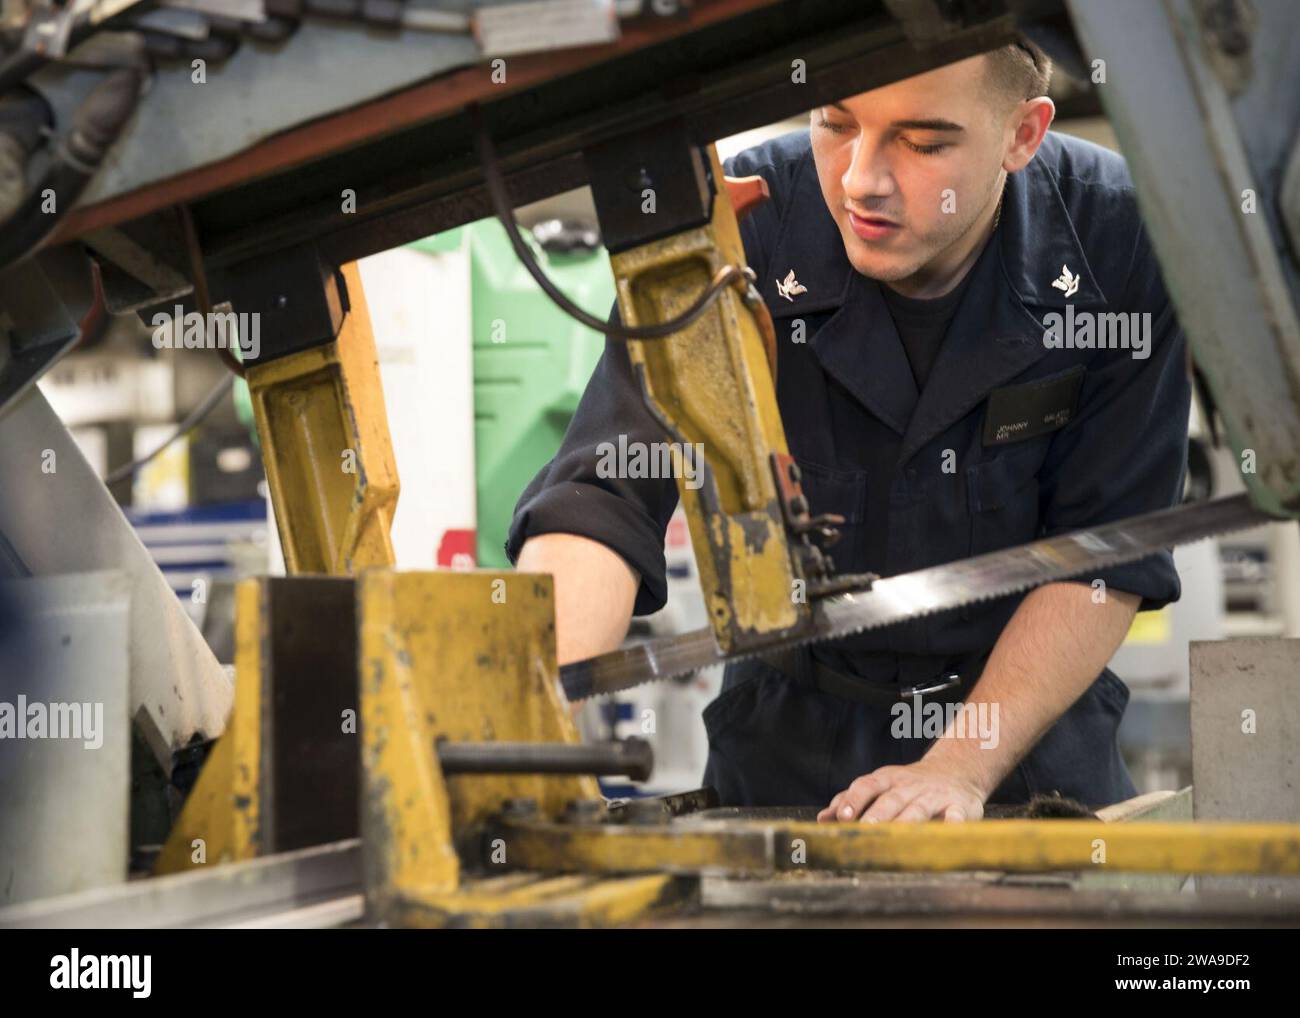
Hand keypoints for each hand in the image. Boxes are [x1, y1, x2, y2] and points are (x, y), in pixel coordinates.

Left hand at [816, 759, 986, 822]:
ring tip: (898, 836)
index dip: (853, 800)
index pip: (865, 787)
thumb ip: (851, 801)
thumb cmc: (908, 786)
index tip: (842, 817)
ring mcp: (934, 795)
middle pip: (891, 800)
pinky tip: (949, 826)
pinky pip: (957, 814)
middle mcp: (909, 786)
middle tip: (865, 830)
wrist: (957, 770)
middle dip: (877, 815)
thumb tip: (822, 819)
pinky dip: (953, 820)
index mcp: (886, 780)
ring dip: (908, 820)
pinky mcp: (960, 806)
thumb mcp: (880, 786)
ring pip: (919, 808)